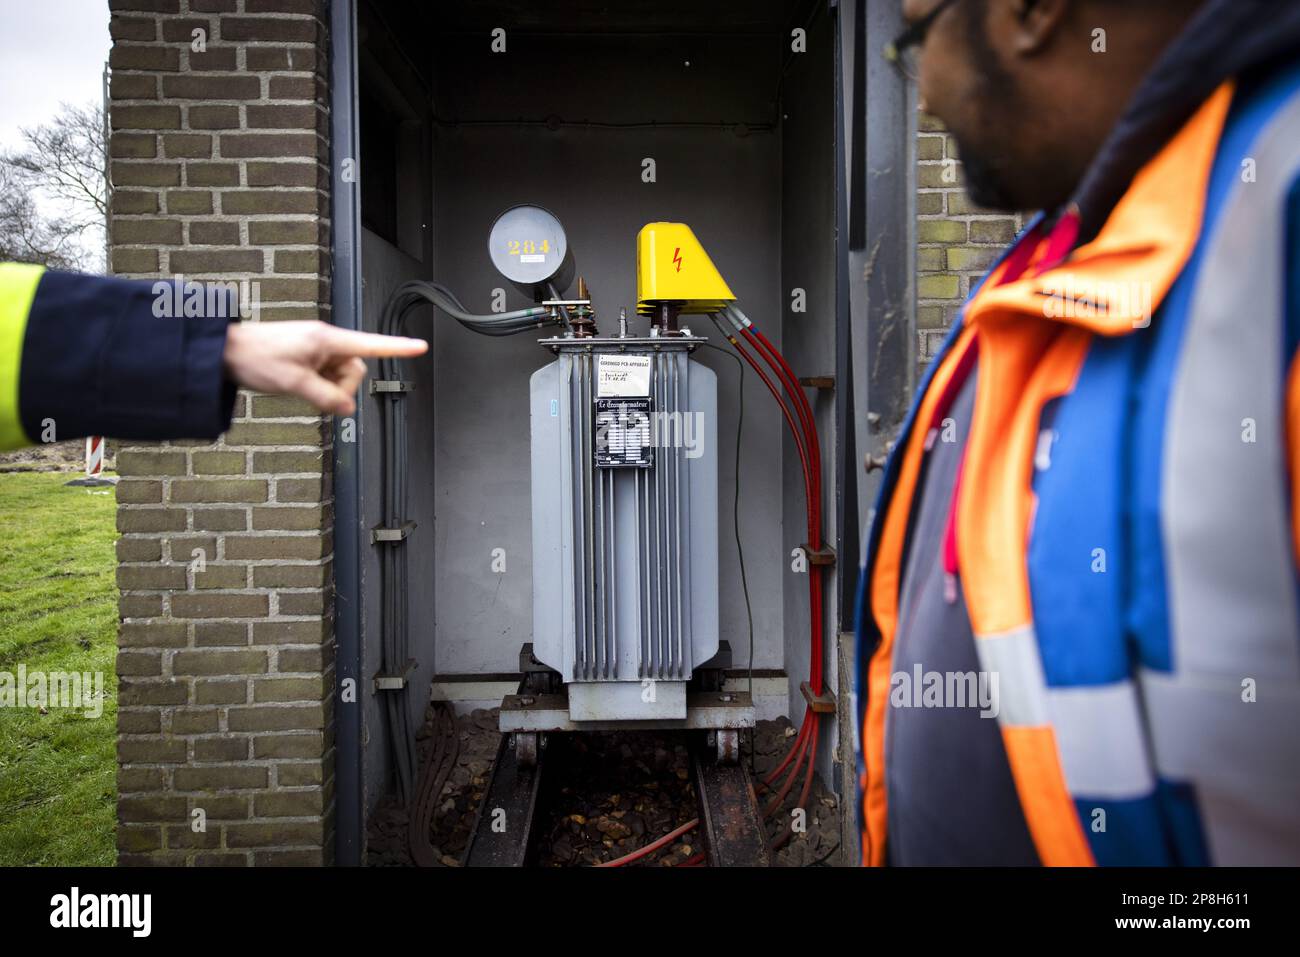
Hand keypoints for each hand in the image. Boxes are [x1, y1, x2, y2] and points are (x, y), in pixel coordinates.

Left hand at [222, 320, 427, 415]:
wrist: (224, 352)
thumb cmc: (256, 358)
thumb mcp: (294, 384)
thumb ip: (326, 397)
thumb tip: (347, 408)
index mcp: (327, 339)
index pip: (371, 344)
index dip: (398, 348)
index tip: (420, 347)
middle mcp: (325, 342)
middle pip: (354, 370)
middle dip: (340, 387)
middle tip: (315, 394)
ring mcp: (316, 350)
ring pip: (339, 376)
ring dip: (327, 389)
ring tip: (300, 387)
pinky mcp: (307, 358)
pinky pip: (325, 377)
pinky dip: (317, 386)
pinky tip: (297, 385)